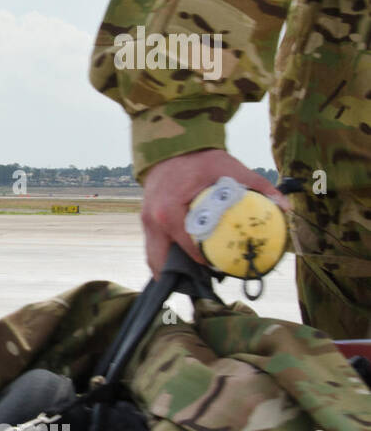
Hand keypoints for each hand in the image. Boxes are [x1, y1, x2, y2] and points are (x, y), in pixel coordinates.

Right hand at [141, 149, 286, 274]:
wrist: (170, 146)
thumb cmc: (199, 158)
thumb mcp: (230, 168)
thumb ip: (258, 186)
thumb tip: (285, 206)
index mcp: (169, 212)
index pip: (187, 248)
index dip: (205, 262)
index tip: (222, 269)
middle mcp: (153, 220)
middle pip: (160, 261)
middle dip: (178, 276)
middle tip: (200, 284)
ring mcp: (145, 221)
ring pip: (152, 257)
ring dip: (169, 269)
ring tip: (190, 279)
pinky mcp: (145, 219)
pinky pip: (153, 246)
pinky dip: (165, 256)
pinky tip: (180, 262)